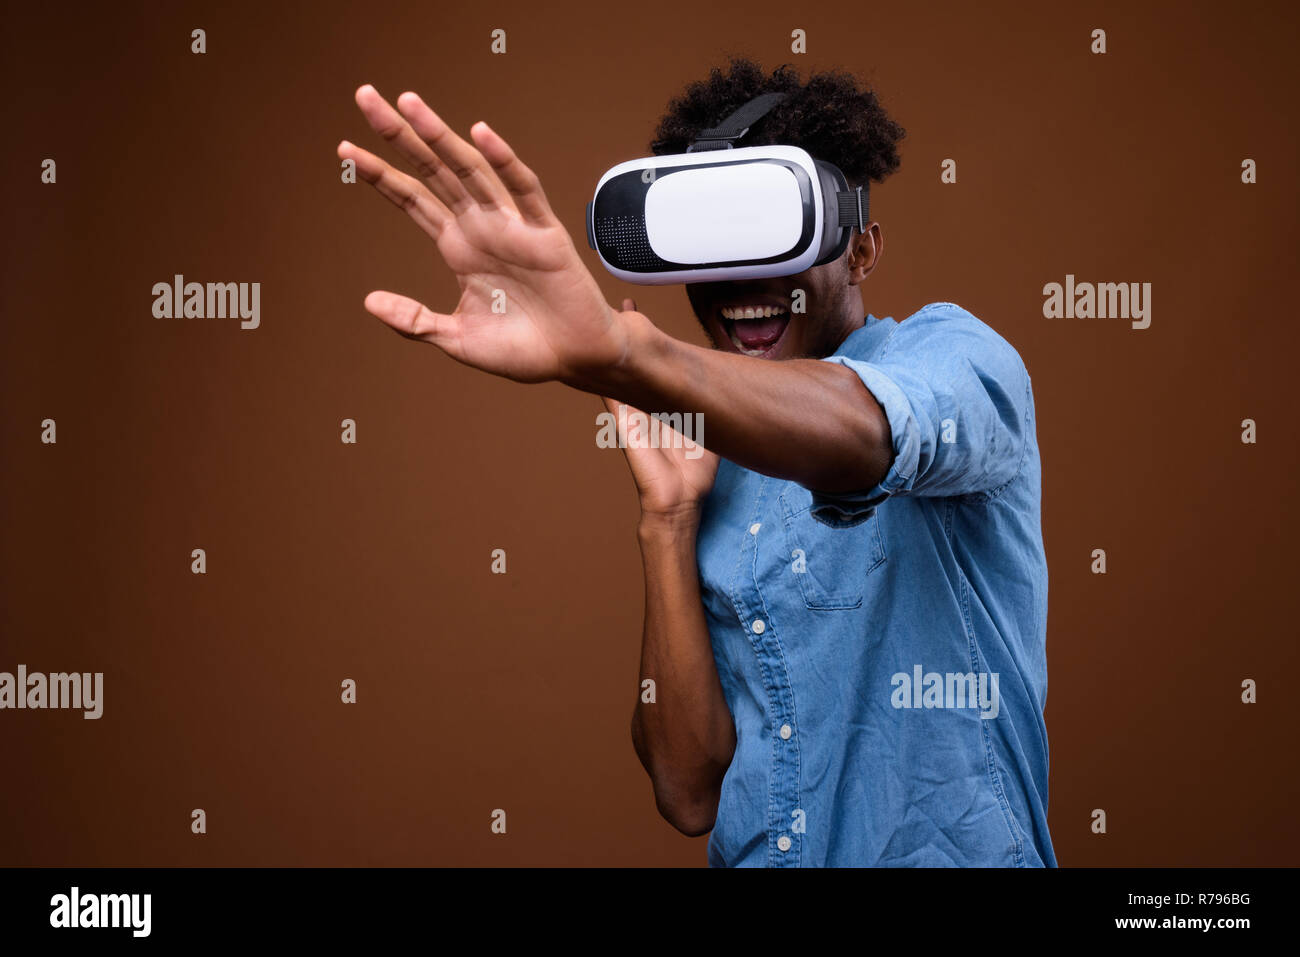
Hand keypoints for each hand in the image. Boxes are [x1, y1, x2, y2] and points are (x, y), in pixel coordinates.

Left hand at [338, 85, 631, 383]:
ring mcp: (511, 226)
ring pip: (470, 170)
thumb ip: (415, 321)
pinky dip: (504, 161)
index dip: (380, 175)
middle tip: (366, 98)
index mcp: (458, 248)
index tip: (346, 150)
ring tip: (410, 105)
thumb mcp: (456, 340)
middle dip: (400, 136)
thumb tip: (368, 302)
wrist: (574, 361)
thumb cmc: (523, 351)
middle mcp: (480, 228)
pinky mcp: (544, 234)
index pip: (412, 200)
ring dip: (441, 137)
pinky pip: (523, 190)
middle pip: (432, 171)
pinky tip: (480, 134)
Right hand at [602, 299, 719, 519]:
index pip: (654, 364)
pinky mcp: (625, 427)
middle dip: (629, 333)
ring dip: (614, 346)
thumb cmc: (692, 473)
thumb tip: (739, 394)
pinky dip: (604, 376)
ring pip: (620, 372)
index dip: (651, 340)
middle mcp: (645, 405)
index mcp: (663, 405)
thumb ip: (719, 413)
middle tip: (626, 304)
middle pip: (634, 361)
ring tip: (614, 316)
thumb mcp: (713, 431)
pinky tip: (595, 354)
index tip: (647, 317)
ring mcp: (632, 414)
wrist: (679, 501)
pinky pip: (611, 397)